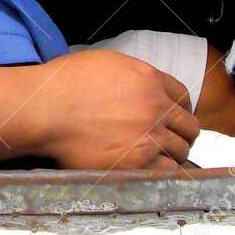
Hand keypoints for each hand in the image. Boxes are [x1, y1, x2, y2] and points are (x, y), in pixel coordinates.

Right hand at [31, 49, 198, 171]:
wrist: (46, 109)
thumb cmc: (63, 84)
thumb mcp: (104, 64)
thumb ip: (132, 75)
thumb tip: (139, 87)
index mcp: (148, 78)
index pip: (183, 95)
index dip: (180, 108)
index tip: (174, 117)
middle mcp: (156, 106)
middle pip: (188, 125)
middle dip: (182, 133)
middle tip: (172, 140)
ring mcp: (149, 135)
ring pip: (181, 149)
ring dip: (173, 153)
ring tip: (160, 157)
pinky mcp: (138, 161)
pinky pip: (167, 170)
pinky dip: (163, 170)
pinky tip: (151, 168)